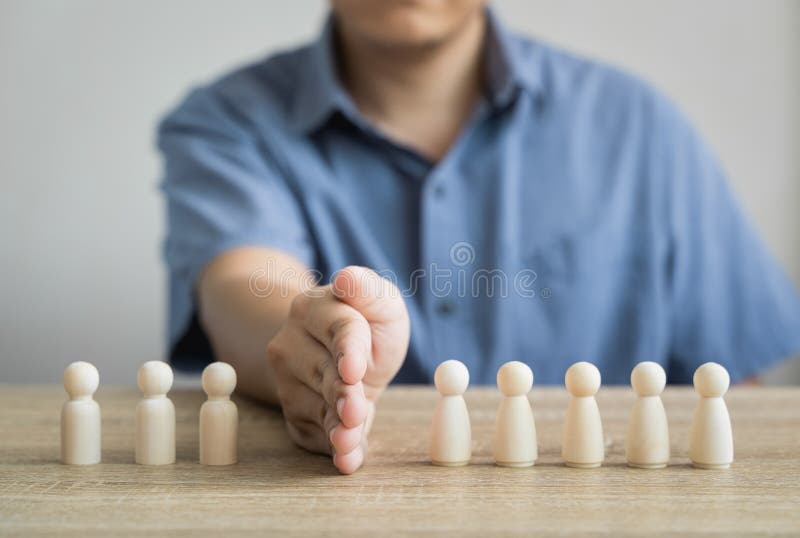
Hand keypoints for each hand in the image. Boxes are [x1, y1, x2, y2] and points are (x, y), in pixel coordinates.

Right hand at [266, 266, 409, 473]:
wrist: (344, 355)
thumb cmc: (368, 325)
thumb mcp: (381, 303)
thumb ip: (368, 290)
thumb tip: (347, 278)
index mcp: (314, 308)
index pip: (337, 329)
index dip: (348, 350)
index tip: (354, 369)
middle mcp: (292, 344)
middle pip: (323, 372)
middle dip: (341, 395)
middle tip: (355, 412)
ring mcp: (287, 381)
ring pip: (314, 406)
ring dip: (335, 427)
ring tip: (349, 441)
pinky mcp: (293, 412)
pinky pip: (310, 432)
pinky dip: (330, 448)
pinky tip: (346, 458)